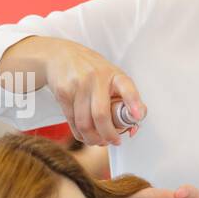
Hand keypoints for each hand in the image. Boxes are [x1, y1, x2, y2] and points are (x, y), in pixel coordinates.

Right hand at [3, 37, 146, 146]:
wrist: (61, 56)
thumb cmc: (92, 70)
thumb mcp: (112, 76)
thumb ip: (125, 98)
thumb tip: (135, 123)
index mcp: (114, 75)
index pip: (126, 88)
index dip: (133, 102)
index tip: (137, 116)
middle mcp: (96, 78)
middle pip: (101, 115)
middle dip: (108, 135)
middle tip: (113, 142)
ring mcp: (78, 85)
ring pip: (84, 122)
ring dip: (92, 138)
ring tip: (98, 141)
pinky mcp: (63, 93)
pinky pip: (72, 121)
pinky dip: (80, 133)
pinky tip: (85, 135)